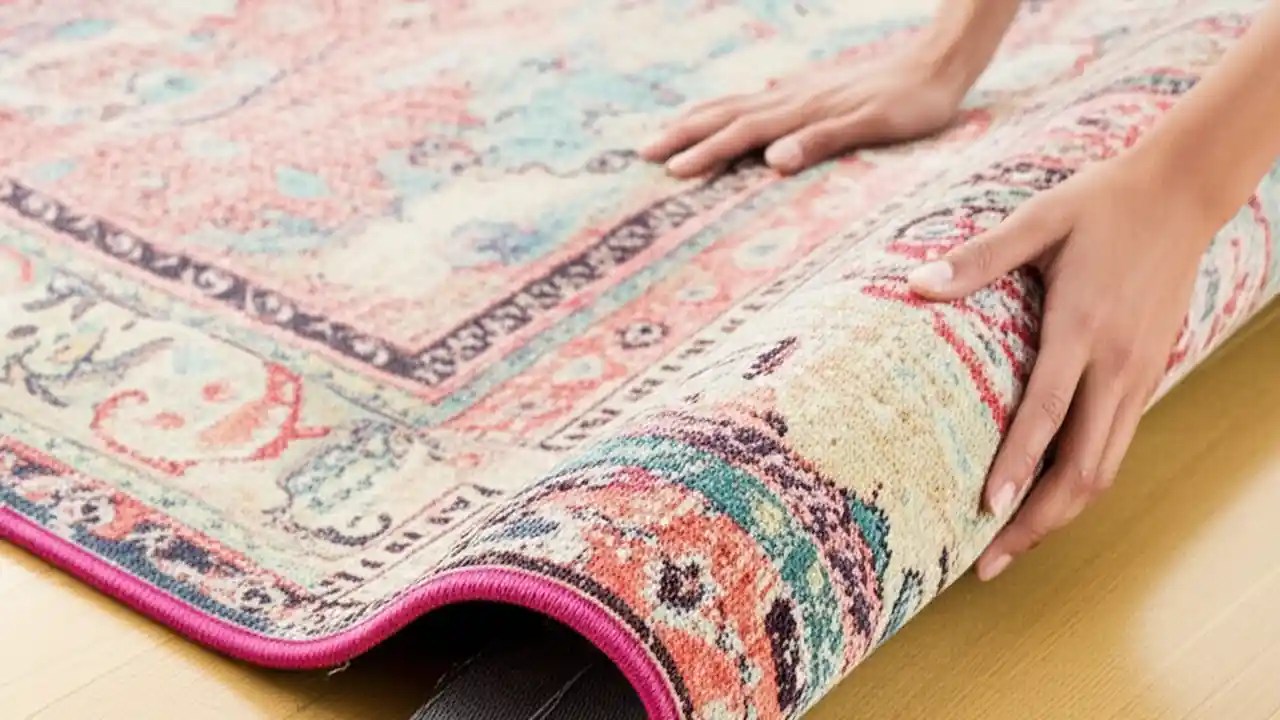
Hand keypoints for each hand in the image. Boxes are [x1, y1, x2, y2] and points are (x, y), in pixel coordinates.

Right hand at [638, 49, 970, 177]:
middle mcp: (793, 97)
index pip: (740, 133)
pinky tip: (740, 107)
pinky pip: (761, 99)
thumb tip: (773, 161)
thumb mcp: (875, 127)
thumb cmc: (913, 104)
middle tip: (644, 152)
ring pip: (738, 104)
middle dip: (684, 134)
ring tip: (670, 132)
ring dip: (701, 119)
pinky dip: (737, 107)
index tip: (670, 172)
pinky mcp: (815, 88)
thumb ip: (823, 141)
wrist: (940, 60)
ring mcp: (801, 90)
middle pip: (726, 114)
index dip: (705, 152)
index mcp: (800, 111)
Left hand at [907, 153, 1222, 580]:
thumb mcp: (1038, 219)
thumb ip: (978, 257)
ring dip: (1060, 513)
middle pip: (1084, 466)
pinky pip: (1115, 446)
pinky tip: (1047, 499)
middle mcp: (1118, 364)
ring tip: (1010, 547)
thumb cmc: (1100, 204)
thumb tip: (915, 283)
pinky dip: (1081, 483)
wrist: (1182, 192)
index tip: (985, 513)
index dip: (1018, 466)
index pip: (1048, 413)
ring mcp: (1139, 374)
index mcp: (1083, 327)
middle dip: (1036, 521)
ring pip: (1104, 467)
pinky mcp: (1149, 375)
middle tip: (987, 562)